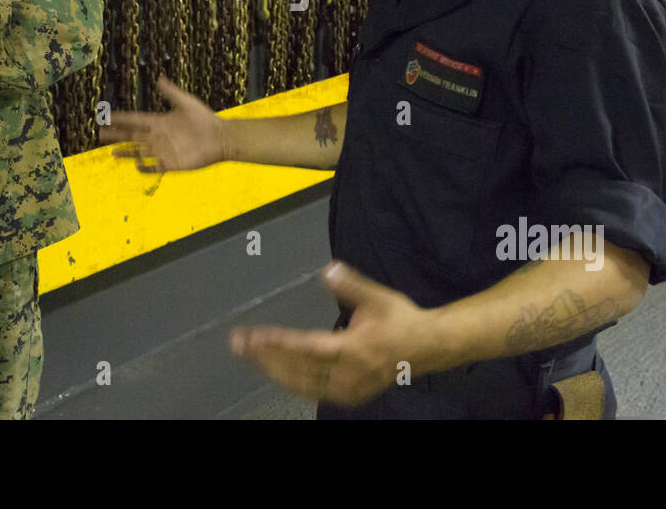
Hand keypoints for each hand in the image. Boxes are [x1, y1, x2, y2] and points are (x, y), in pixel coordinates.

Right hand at [99, 74, 225, 171]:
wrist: (220, 138)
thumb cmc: (205, 119)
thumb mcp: (186, 103)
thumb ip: (171, 92)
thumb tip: (159, 78)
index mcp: (160, 121)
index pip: (135, 120)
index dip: (120, 118)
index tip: (106, 116)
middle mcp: (159, 137)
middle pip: (132, 136)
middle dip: (116, 136)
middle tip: (99, 134)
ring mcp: (164, 151)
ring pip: (139, 152)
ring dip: (126, 153)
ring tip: (112, 153)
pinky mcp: (172, 163)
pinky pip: (155, 167)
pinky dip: (146, 168)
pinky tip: (137, 166)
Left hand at [229, 262, 430, 406]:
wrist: (427, 348)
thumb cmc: (399, 319)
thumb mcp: (377, 297)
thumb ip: (351, 285)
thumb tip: (328, 269)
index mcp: (356, 349)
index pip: (309, 348)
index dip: (280, 343)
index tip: (255, 335)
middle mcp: (349, 374)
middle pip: (299, 369)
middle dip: (266, 356)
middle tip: (238, 343)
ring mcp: (348, 389)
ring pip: (302, 384)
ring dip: (273, 369)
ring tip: (248, 354)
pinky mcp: (348, 396)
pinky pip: (311, 390)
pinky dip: (289, 379)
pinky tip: (273, 368)